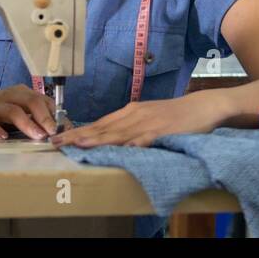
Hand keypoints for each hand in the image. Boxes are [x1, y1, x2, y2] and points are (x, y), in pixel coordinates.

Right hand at [0, 85, 58, 140]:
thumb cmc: (0, 113)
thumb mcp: (20, 111)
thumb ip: (37, 118)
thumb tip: (61, 129)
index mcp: (22, 93)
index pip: (43, 100)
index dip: (55, 114)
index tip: (63, 129)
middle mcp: (9, 95)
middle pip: (31, 101)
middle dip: (44, 117)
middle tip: (53, 132)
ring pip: (12, 110)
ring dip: (27, 124)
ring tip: (37, 136)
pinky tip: (3, 137)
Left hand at [49, 93, 227, 148]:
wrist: (202, 107)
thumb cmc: (175, 114)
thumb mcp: (148, 116)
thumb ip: (130, 124)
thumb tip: (110, 135)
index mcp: (130, 111)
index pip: (100, 123)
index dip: (79, 130)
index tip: (59, 136)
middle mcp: (134, 115)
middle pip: (102, 127)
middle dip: (77, 135)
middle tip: (56, 141)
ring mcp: (147, 123)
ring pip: (116, 133)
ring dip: (95, 140)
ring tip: (76, 145)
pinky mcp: (161, 131)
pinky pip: (142, 140)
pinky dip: (128, 144)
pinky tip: (116, 150)